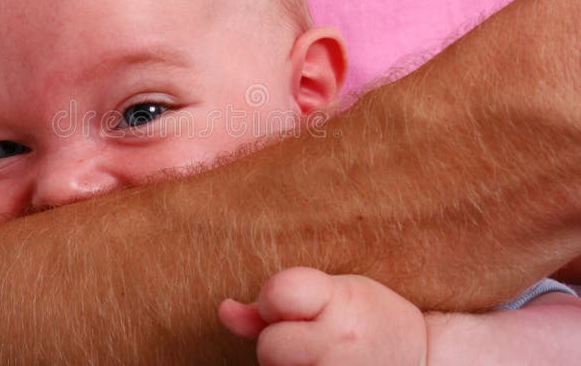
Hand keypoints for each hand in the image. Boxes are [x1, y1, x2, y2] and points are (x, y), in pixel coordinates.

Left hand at [219, 267, 427, 365]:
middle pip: (269, 347)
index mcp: (340, 301)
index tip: (294, 306)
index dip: (275, 300)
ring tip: (320, 358)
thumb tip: (224, 311)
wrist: (425, 360)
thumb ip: (275, 300)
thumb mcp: (333, 292)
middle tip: (311, 339)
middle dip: (280, 342)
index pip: (277, 295)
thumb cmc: (369, 319)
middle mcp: (339, 344)